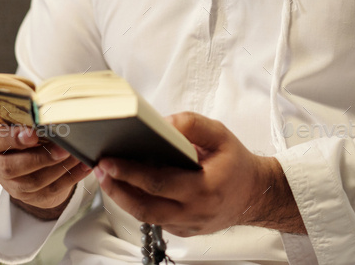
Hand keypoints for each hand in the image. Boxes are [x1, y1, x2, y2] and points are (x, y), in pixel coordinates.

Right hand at [0, 123, 91, 219]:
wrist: (32, 160)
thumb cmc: (30, 131)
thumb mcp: (25, 121)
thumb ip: (31, 114)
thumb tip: (48, 104)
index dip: (13, 138)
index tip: (33, 134)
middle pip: (13, 167)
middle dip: (41, 158)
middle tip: (64, 148)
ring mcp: (14, 186)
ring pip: (35, 182)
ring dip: (60, 168)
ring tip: (78, 155)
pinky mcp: (32, 198)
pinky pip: (52, 191)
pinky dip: (71, 178)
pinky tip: (84, 166)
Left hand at [93, 112, 303, 236]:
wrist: (255, 194)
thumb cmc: (236, 163)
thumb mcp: (220, 134)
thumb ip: (191, 125)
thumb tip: (163, 124)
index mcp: (203, 188)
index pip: (158, 183)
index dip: (130, 173)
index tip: (109, 161)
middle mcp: (193, 212)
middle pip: (145, 206)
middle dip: (117, 188)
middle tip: (100, 170)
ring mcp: (187, 225)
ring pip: (146, 216)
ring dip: (122, 198)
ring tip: (106, 178)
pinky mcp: (183, 230)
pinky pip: (155, 219)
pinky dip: (139, 204)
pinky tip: (127, 187)